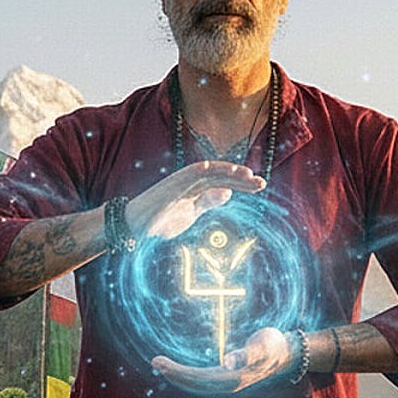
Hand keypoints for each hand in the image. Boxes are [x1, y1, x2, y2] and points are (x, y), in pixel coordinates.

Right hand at [126, 161, 264, 239]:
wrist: (135, 229)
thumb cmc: (161, 221)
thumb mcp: (191, 213)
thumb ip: (208, 202)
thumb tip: (227, 193)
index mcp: (197, 189)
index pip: (224, 181)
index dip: (242, 183)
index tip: (260, 186)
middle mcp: (191, 182)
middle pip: (221, 175)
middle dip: (241, 178)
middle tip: (261, 182)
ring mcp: (180, 183)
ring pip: (207, 172)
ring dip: (227, 172)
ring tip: (246, 175)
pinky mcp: (169, 187)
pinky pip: (185, 175)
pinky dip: (198, 170)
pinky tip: (211, 168)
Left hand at [151, 327, 295, 393]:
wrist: (286, 353)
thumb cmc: (273, 346)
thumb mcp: (262, 347)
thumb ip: (246, 354)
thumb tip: (228, 362)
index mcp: (231, 380)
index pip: (197, 379)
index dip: (178, 373)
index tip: (161, 364)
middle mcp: (227, 384)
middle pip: (193, 384)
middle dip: (173, 374)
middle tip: (154, 361)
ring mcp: (226, 382)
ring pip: (196, 383)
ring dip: (177, 375)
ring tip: (159, 364)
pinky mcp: (226, 376)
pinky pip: (201, 379)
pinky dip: (186, 375)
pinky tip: (177, 369)